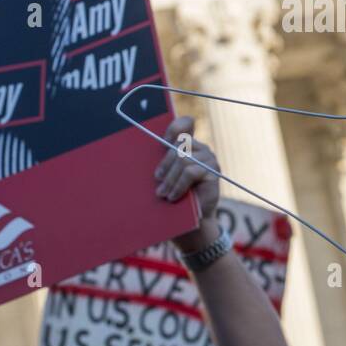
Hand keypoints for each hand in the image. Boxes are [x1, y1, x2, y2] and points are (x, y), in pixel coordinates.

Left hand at [154, 116, 221, 251]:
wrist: (190, 221)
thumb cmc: (174, 196)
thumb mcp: (165, 176)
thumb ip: (161, 162)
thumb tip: (132, 148)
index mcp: (188, 145)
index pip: (185, 124)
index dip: (174, 127)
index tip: (162, 140)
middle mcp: (201, 149)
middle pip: (179, 145)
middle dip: (165, 164)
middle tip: (157, 181)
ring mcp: (209, 159)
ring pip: (183, 159)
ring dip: (170, 178)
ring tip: (163, 193)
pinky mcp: (213, 172)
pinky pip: (191, 172)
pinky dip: (178, 185)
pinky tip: (173, 196)